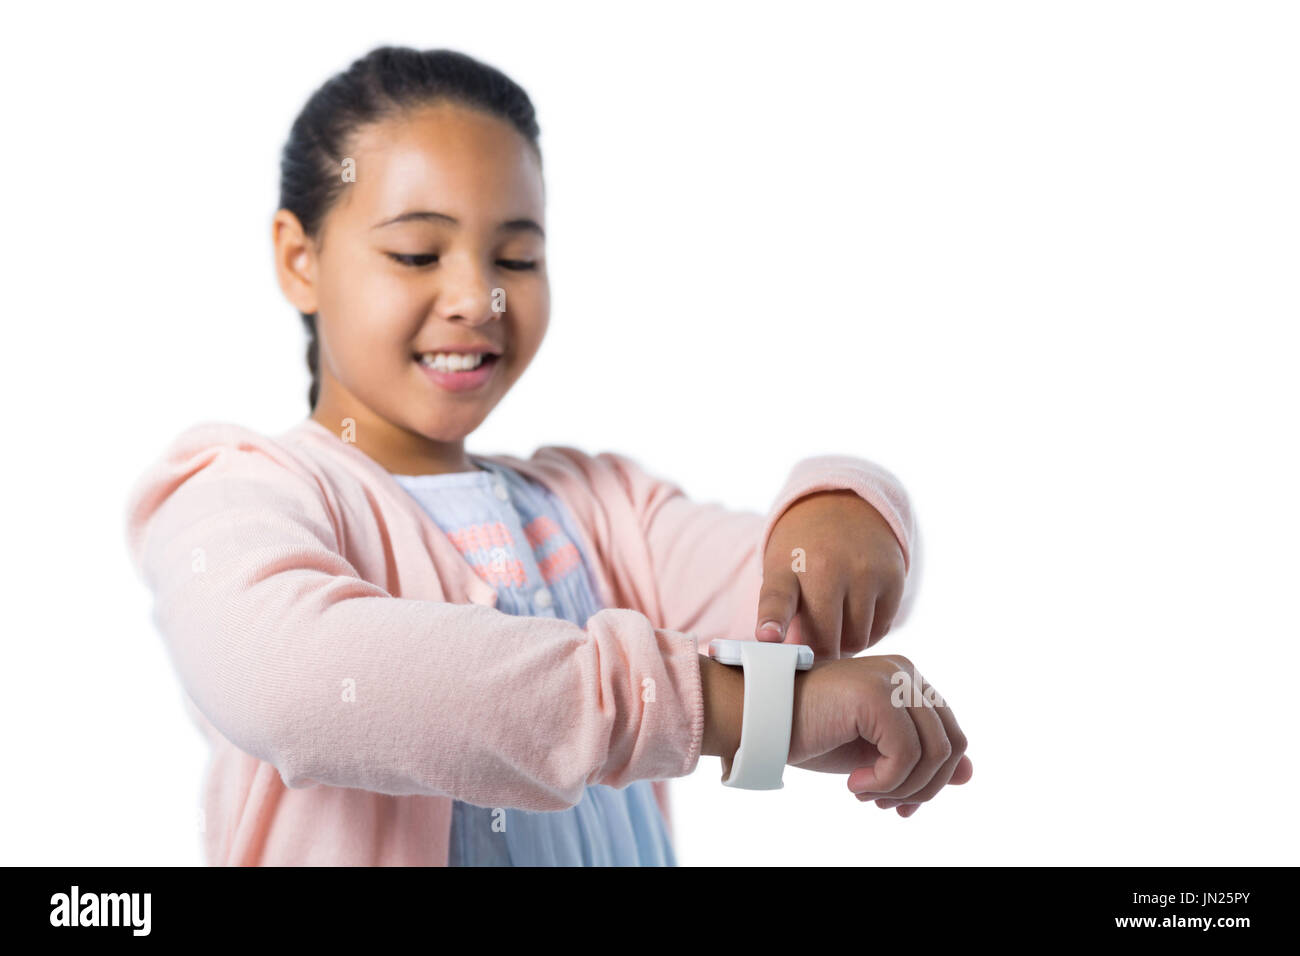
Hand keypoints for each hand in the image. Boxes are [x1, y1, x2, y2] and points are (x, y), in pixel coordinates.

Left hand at [756, 489, 905, 660]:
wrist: (842, 506)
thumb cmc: (803, 554)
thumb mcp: (780, 572)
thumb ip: (783, 616)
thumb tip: (801, 661)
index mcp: (787, 568)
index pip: (777, 599)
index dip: (772, 621)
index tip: (767, 638)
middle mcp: (826, 567)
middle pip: (825, 639)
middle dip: (820, 650)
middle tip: (816, 643)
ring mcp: (863, 571)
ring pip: (857, 640)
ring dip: (846, 643)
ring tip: (837, 622)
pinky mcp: (892, 577)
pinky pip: (882, 630)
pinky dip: (869, 631)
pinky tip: (858, 612)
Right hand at [788, 654, 972, 816]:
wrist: (761, 718)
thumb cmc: (810, 732)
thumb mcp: (872, 753)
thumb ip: (919, 760)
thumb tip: (970, 774)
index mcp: (906, 681)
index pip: (949, 737)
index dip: (932, 780)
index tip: (897, 805)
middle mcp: (905, 673)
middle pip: (951, 745)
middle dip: (924, 787)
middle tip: (884, 805)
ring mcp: (893, 679)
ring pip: (935, 753)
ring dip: (902, 787)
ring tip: (865, 793)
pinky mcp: (877, 694)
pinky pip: (907, 754)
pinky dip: (885, 781)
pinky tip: (854, 784)